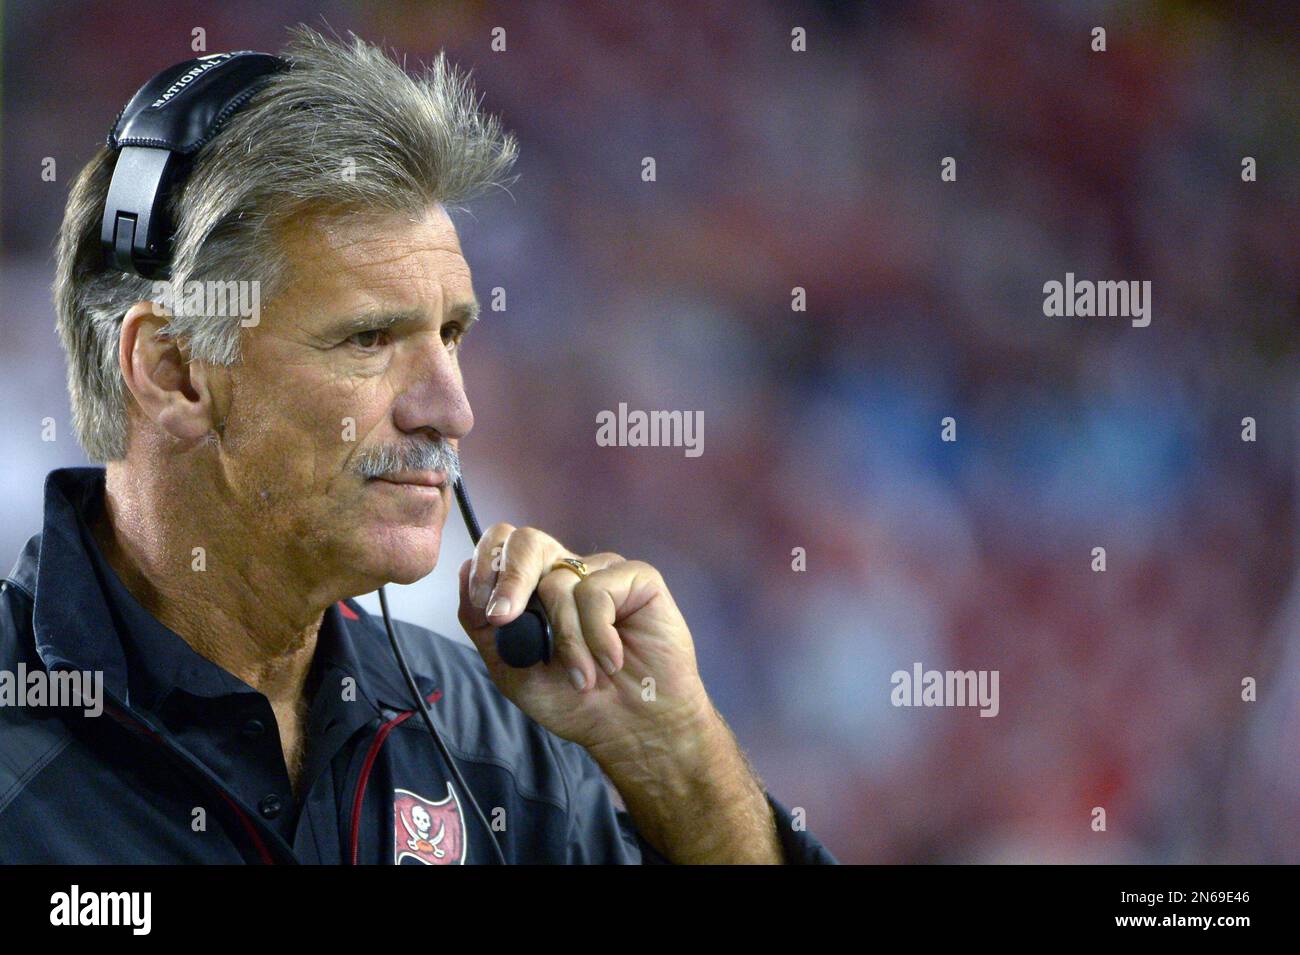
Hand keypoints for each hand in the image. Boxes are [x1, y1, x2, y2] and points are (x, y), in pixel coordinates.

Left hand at [456, 524, 713, 756]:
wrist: (631, 728)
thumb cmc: (576, 702)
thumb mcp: (511, 670)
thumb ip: (482, 625)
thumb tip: (465, 571)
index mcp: (535, 588)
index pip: (502, 548)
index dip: (486, 565)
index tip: (487, 608)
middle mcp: (567, 572)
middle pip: (527, 541)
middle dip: (511, 578)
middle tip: (506, 618)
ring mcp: (602, 573)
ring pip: (559, 581)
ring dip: (565, 639)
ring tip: (582, 677)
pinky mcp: (637, 579)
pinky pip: (598, 590)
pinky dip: (597, 634)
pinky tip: (611, 660)